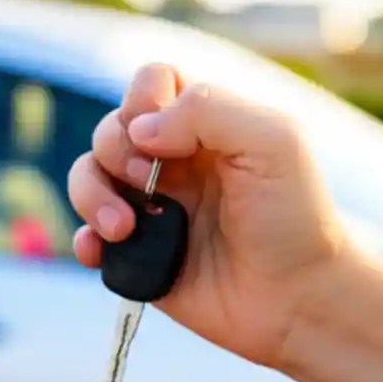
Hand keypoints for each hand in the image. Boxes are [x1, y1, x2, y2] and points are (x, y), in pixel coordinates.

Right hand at [68, 63, 353, 366]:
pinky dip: (84, 239)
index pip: (152, 81)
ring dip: (90, 195)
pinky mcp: (139, 253)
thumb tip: (139, 129)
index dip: (144, 98)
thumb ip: (207, 110)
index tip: (164, 135)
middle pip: (111, 127)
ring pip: (88, 176)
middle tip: (149, 182)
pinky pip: (88, 236)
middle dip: (116, 151)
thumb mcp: (273, 141)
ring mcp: (152, 206)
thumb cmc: (296, 218)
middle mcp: (175, 159)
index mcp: (206, 124)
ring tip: (122, 229)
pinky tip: (102, 250)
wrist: (298, 299)